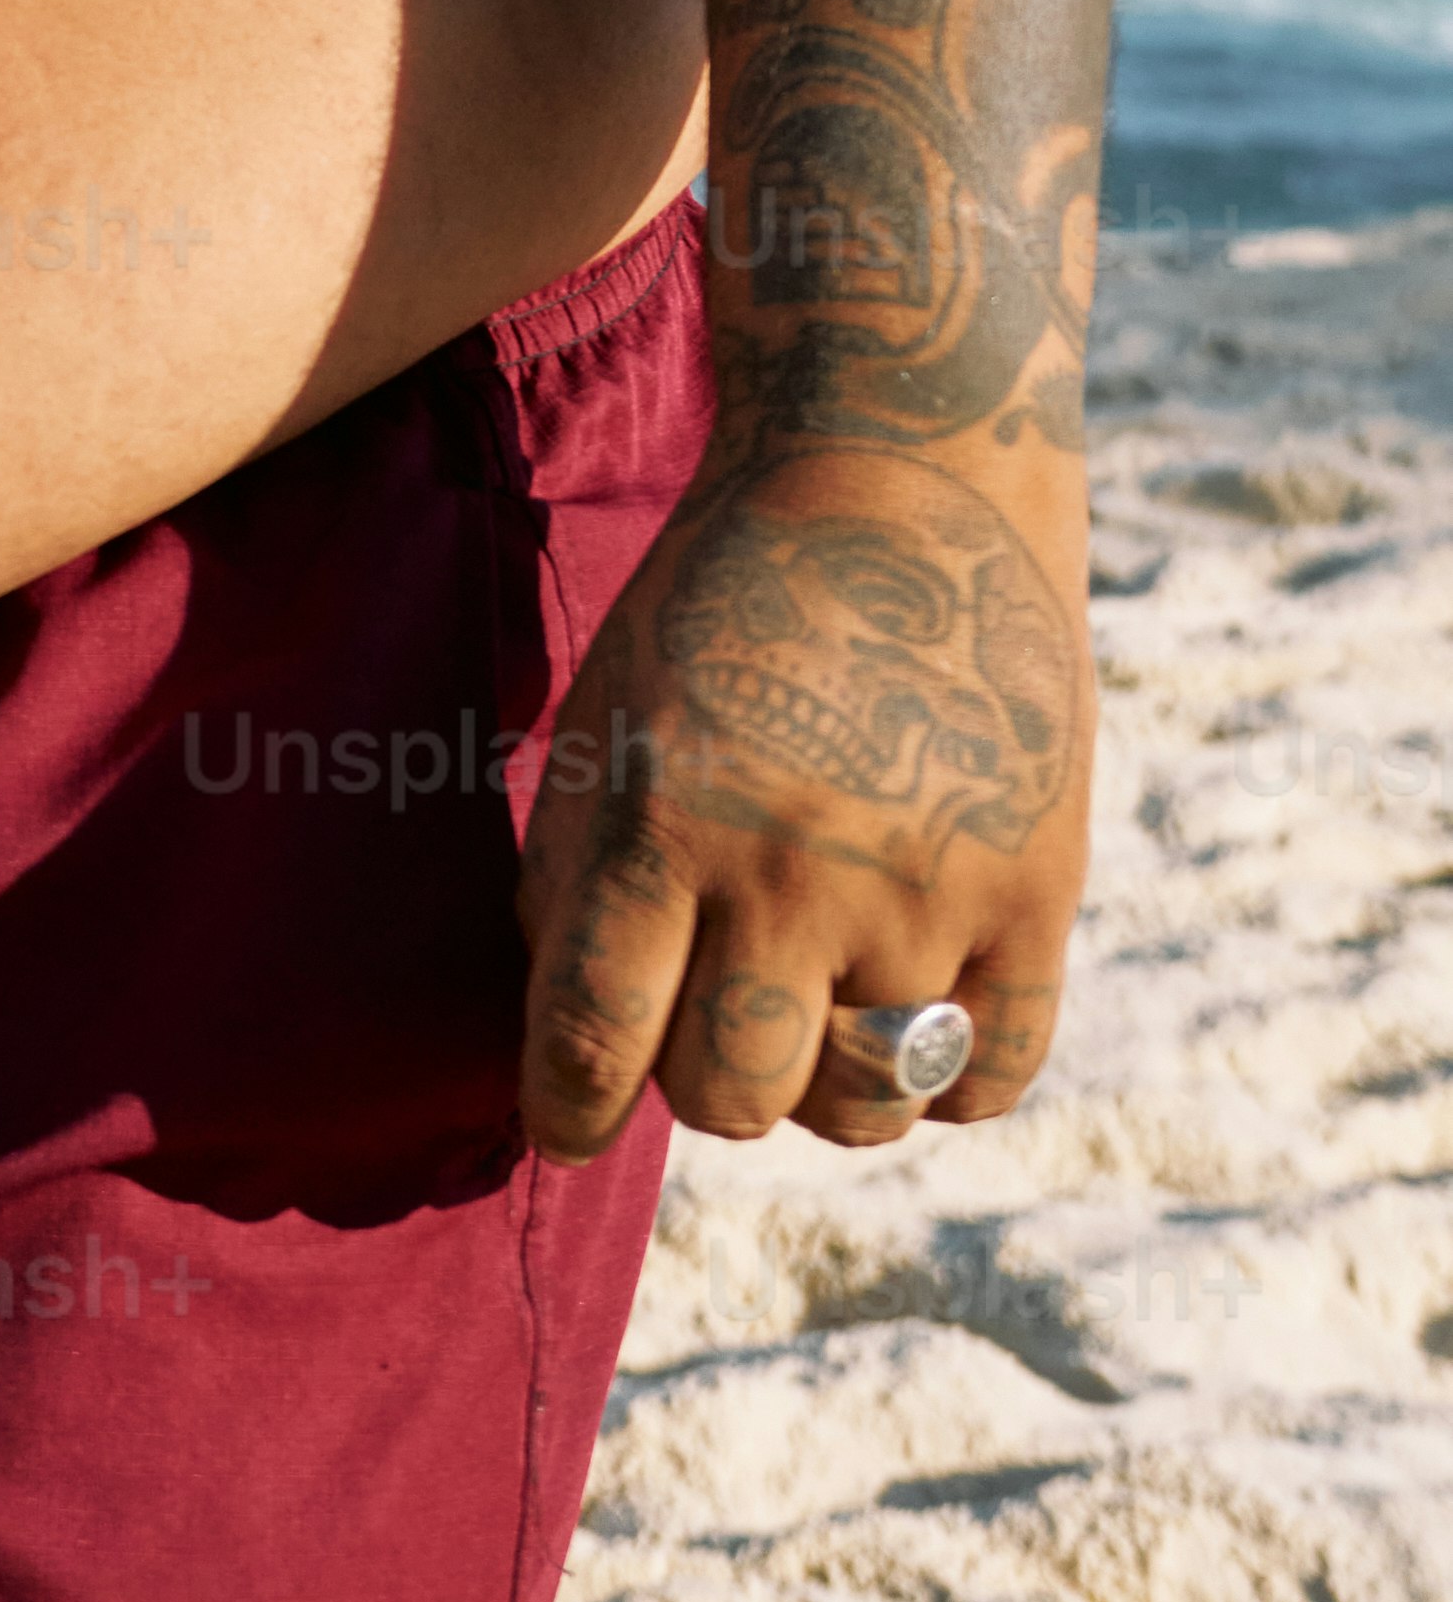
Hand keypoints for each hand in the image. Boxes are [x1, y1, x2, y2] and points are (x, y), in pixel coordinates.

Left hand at [515, 431, 1088, 1158]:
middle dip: (700, 1082)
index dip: (564, 1113)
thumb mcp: (608, 713)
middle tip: (710, 1014)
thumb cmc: (724, 602)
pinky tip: (912, 1004)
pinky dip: (946, 1075)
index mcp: (661, 817)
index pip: (593, 1043)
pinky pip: (990, 1074)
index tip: (565, 1124)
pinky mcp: (1037, 892)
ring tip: (814, 997)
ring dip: (822, 1080)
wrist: (904, 477)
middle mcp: (791, 871)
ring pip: (859, 1105)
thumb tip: (573, 1045)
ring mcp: (926, 891)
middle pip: (729, 1102)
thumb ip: (575, 878)